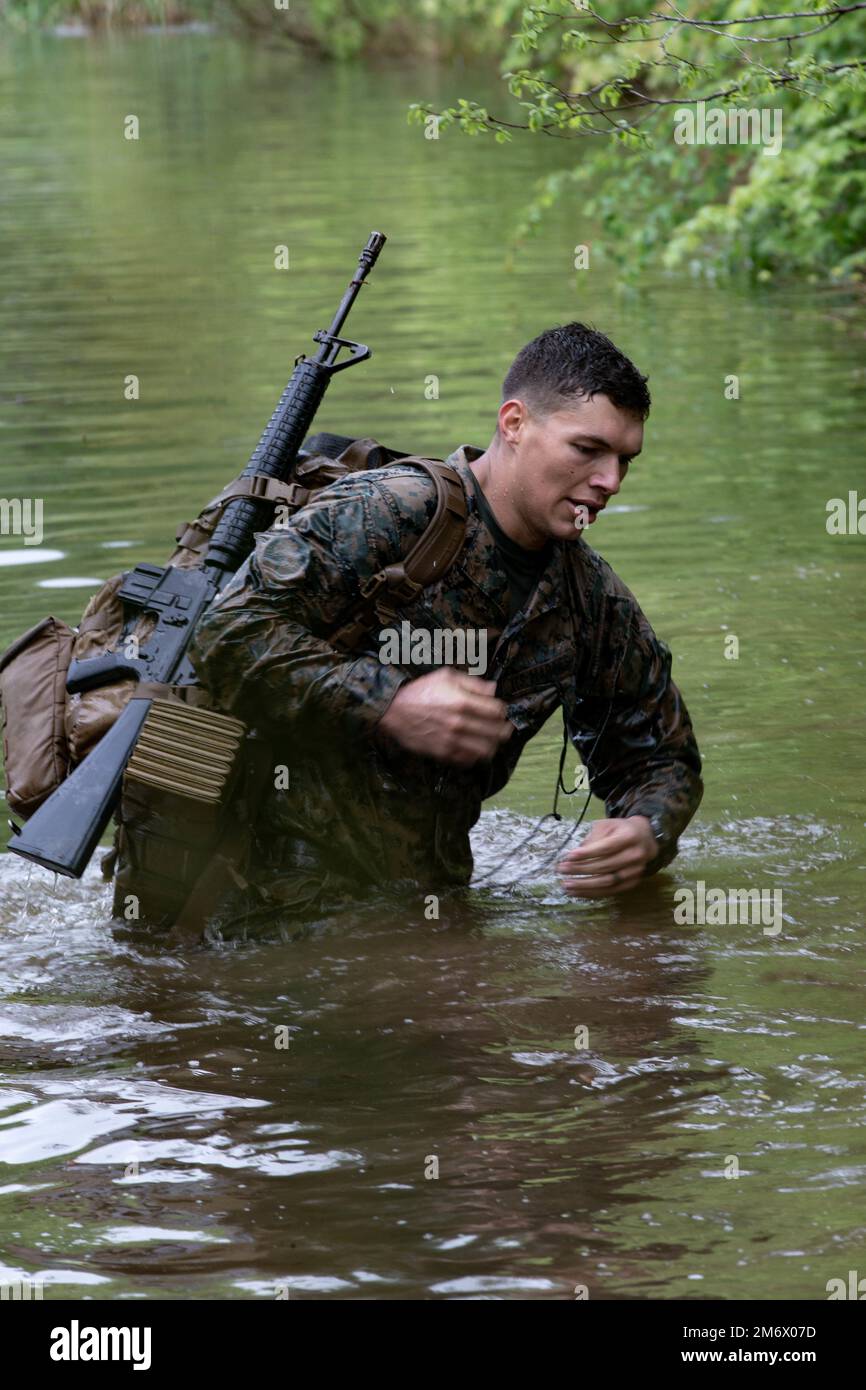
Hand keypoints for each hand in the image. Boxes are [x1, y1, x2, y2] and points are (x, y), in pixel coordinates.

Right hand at [377, 668, 512, 766]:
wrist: (393, 710)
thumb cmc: (420, 690)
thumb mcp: (446, 676)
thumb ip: (473, 683)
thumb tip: (494, 689)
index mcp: (462, 702)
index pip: (497, 711)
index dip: (503, 710)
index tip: (500, 710)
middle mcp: (460, 724)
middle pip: (496, 732)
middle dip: (504, 729)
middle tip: (505, 728)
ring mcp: (451, 741)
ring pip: (486, 750)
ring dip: (494, 745)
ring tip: (492, 740)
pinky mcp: (443, 753)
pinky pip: (468, 760)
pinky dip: (476, 756)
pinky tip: (474, 748)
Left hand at [556, 816, 657, 896]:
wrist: (645, 838)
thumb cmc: (620, 830)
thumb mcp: (606, 826)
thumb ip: (593, 839)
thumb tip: (574, 856)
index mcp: (629, 837)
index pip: (606, 847)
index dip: (587, 853)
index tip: (569, 856)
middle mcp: (636, 855)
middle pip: (605, 866)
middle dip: (581, 869)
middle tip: (562, 869)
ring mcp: (636, 871)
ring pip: (608, 882)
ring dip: (585, 885)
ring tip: (566, 885)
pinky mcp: (633, 882)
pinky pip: (611, 891)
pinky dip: (593, 893)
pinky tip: (578, 892)